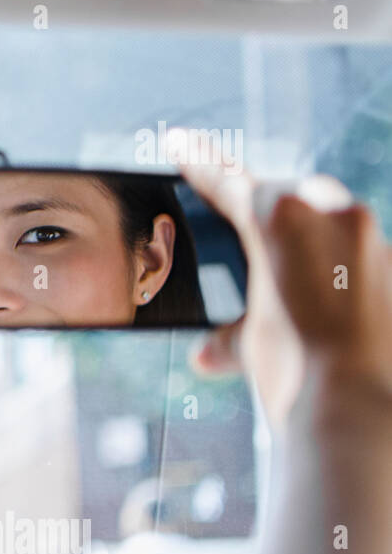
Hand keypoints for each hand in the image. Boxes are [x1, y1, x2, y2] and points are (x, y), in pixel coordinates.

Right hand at [173, 132, 391, 429]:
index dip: (200, 161)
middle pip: (290, 195)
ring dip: (306, 248)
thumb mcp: (249, 345)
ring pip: (330, 224)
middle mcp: (333, 214)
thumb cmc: (293, 370)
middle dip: (266, 211)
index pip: (229, 180)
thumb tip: (213, 352)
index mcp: (280, 216)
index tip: (181, 142)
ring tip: (286, 289)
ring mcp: (373, 241)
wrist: (358, 412)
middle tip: (240, 232)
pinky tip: (324, 309)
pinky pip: (358, 259)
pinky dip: (336, 278)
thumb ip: (231, 333)